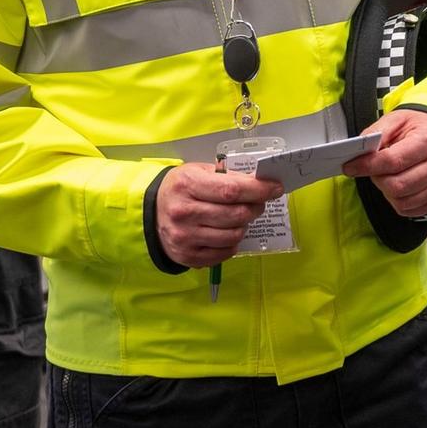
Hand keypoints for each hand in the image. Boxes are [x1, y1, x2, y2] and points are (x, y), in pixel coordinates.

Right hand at [156, 163, 282, 267]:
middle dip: (256, 207)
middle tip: (258, 203)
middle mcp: (184, 212)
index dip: (259, 190)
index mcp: (188, 185)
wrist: (150, 212)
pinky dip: (233, 242)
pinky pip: (225, 253)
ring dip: (245, 225)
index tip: (275, 188)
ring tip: (240, 217)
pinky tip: (227, 232)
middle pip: (237, 214)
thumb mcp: (199, 171)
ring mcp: (185, 237)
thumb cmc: (181, 188)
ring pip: (234, 235)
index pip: (232, 190)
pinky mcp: (187, 256)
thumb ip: (227, 176)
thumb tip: (260, 182)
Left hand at [343, 110, 426, 218]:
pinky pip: (409, 210)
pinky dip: (397, 200)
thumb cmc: (418, 128)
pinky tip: (400, 185)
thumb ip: (375, 133)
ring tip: (389, 176)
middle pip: (396, 185)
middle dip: (377, 179)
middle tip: (375, 169)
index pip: (392, 160)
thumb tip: (359, 151)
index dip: (366, 165)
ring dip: (386, 191)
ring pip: (401, 201)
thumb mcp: (396, 120)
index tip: (350, 167)